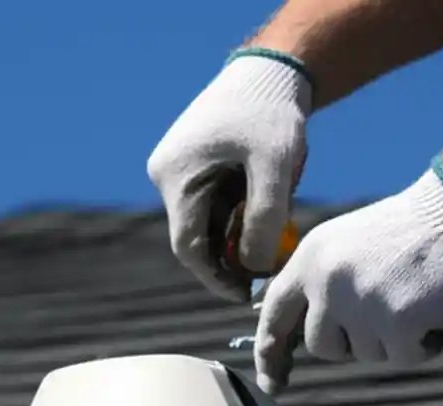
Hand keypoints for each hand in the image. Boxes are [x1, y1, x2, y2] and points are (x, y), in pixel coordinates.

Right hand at [147, 50, 312, 302]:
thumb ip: (266, 218)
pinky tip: (263, 218)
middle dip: (228, 260)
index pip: (189, 246)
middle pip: (195, 236)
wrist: (270, 70)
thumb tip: (255, 269)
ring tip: (270, 245)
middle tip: (264, 277)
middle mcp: (166, 175)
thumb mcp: (276, 167)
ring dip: (234, 238)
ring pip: (204, 222)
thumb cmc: (272, 113)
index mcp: (176, 176)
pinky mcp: (192, 166)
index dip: (216, 277)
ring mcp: (177, 170)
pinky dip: (235, 218)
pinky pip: (210, 205)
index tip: (245, 296)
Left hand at [254, 169, 442, 393]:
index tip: (272, 383)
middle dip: (351, 342)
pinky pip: (405, 357)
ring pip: (367, 354)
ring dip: (394, 337)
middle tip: (383, 311)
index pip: (274, 315)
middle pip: (323, 347)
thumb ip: (315, 285)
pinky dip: (424, 342)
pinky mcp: (397, 323)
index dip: (270, 352)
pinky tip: (435, 309)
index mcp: (308, 261)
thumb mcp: (340, 245)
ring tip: (412, 296)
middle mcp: (326, 284)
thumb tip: (296, 334)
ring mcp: (360, 305)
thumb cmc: (402, 232)